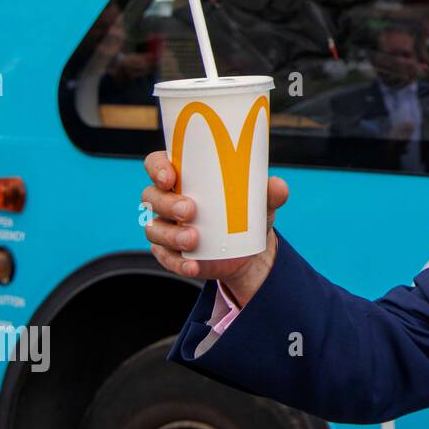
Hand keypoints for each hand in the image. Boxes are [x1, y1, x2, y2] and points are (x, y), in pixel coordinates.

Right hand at [141, 151, 288, 306]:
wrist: (249, 250)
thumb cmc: (247, 212)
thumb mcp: (261, 202)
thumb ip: (270, 192)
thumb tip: (277, 185)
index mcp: (184, 177)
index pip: (157, 164)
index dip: (157, 168)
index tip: (170, 177)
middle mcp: (167, 199)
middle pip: (151, 196)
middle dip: (167, 203)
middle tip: (190, 210)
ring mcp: (165, 226)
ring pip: (154, 228)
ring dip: (171, 234)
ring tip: (194, 240)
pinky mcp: (169, 252)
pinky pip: (165, 257)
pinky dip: (178, 262)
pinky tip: (193, 265)